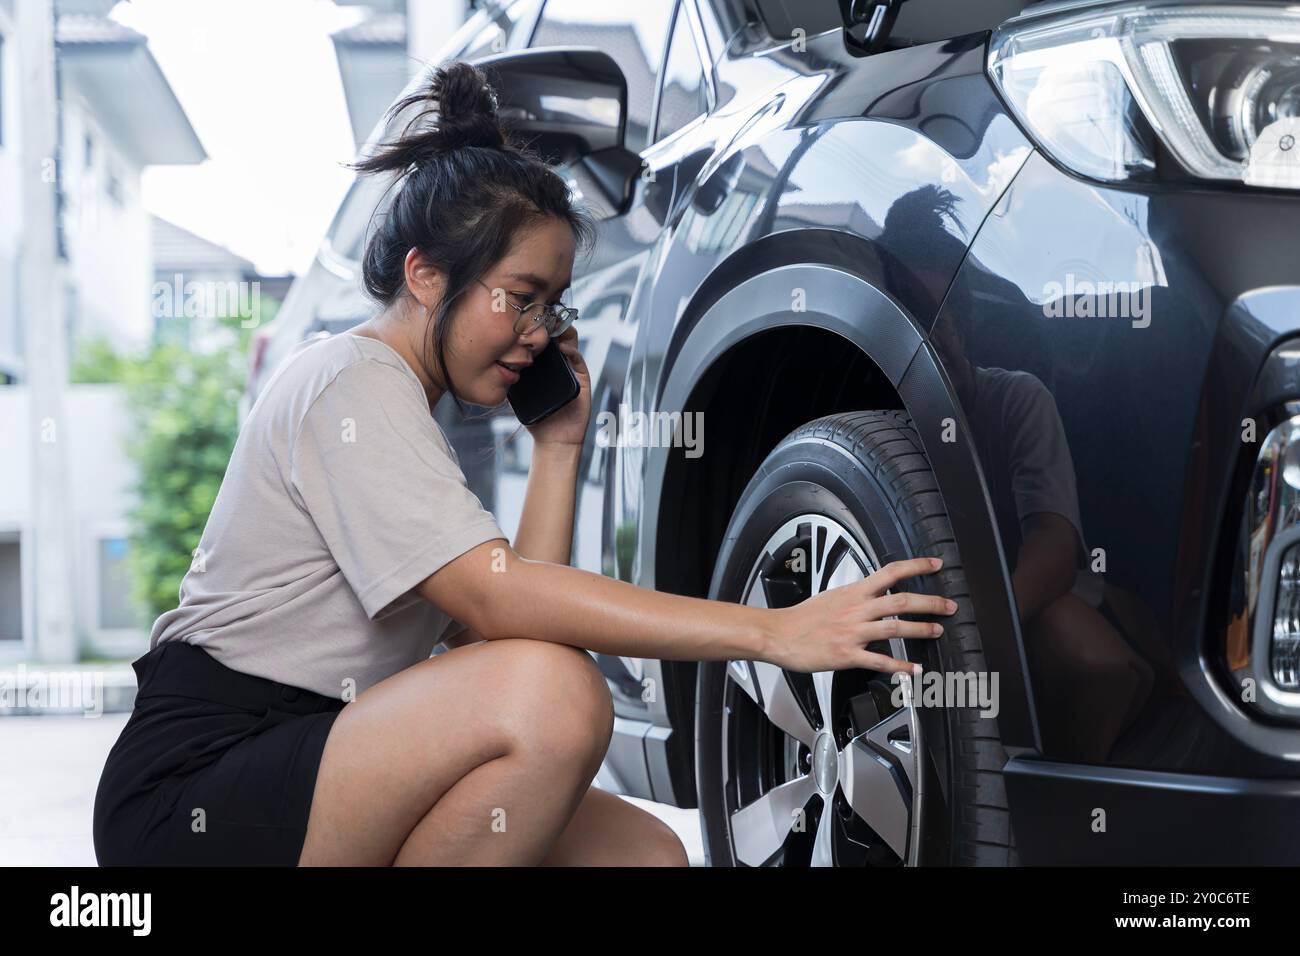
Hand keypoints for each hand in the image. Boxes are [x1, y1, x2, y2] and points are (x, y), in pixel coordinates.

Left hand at [523, 326, 590, 447]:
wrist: (554, 437)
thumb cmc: (537, 416)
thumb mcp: (519, 393)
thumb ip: (512, 376)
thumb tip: (496, 360)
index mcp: (543, 363)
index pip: (541, 338)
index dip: (537, 325)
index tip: (527, 316)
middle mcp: (559, 362)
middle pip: (557, 334)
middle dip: (551, 322)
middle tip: (542, 315)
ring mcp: (572, 367)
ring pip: (570, 341)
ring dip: (563, 331)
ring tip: (553, 327)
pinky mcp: (582, 376)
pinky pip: (578, 358)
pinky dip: (571, 350)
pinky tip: (563, 348)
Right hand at [762, 557, 954, 674]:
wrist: (778, 634)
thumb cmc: (801, 618)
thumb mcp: (831, 596)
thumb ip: (855, 596)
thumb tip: (873, 594)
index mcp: (853, 593)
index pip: (891, 572)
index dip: (916, 566)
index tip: (935, 564)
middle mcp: (856, 610)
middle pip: (901, 601)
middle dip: (930, 602)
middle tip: (949, 605)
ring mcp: (853, 633)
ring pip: (896, 629)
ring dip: (922, 630)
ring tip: (938, 631)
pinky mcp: (847, 654)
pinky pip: (880, 660)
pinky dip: (901, 666)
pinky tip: (914, 669)